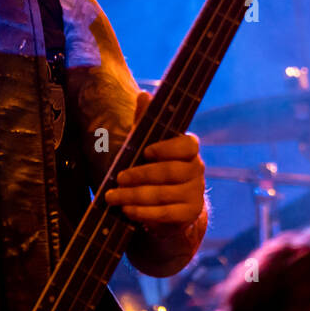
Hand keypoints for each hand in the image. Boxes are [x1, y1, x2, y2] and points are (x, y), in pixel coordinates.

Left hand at [103, 91, 205, 229]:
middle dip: (140, 175)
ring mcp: (195, 194)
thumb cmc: (155, 168)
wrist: (171, 207)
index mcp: (190, 150)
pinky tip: (127, 210)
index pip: (188, 145)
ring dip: (134, 196)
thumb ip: (146, 122)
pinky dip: (143, 212)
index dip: (168, 148)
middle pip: (170, 172)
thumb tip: (144, 95)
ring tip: (112, 197)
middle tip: (118, 178)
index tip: (146, 152)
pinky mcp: (189, 215)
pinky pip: (165, 214)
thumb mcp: (148, 145)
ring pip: (163, 194)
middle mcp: (197, 171)